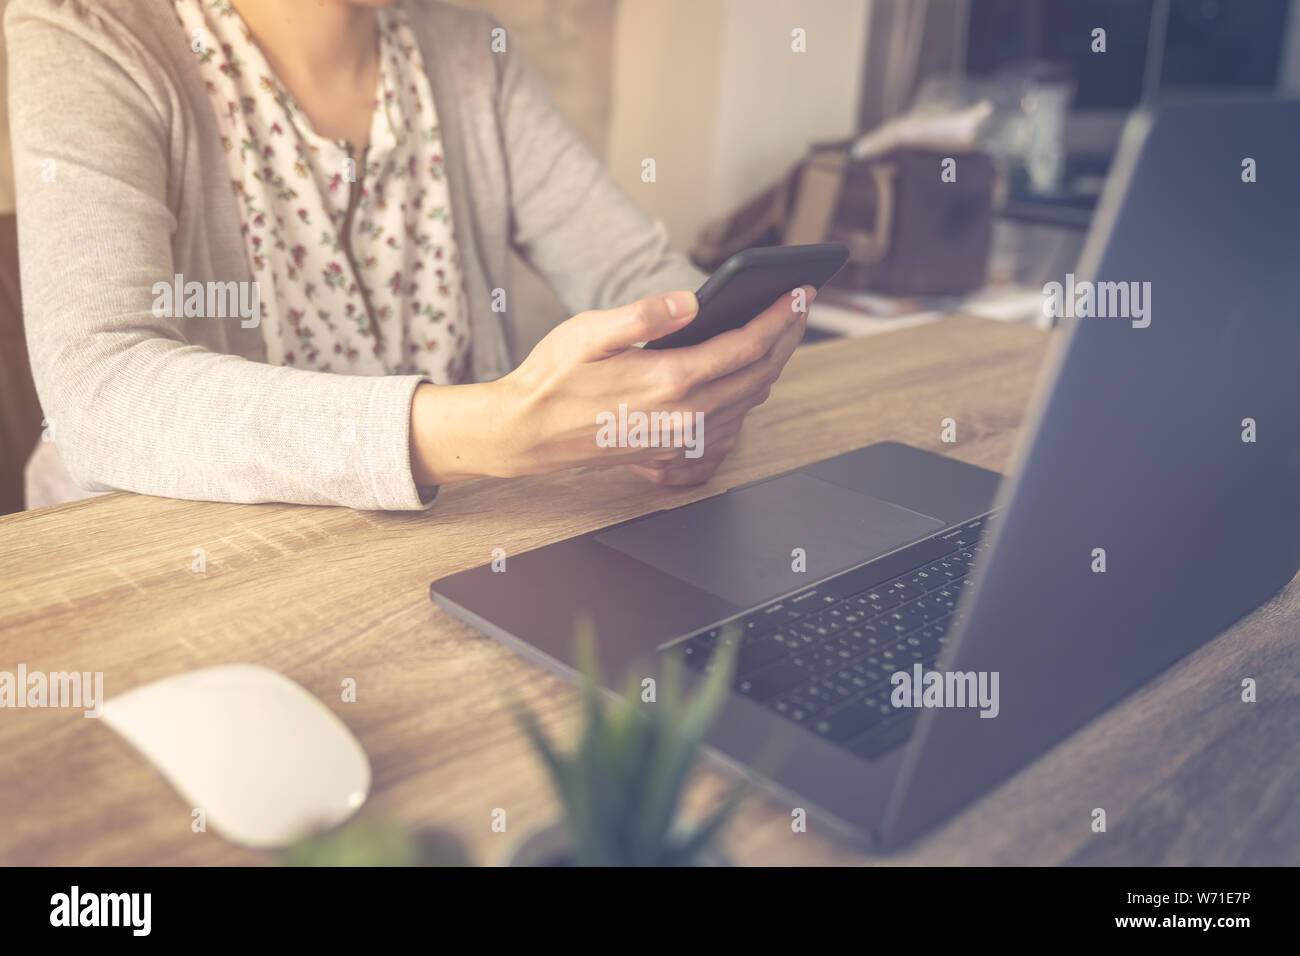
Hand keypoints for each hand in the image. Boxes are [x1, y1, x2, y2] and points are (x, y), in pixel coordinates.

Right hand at [409, 285, 811, 484]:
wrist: (528, 434)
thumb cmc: (553, 379)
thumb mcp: (589, 332)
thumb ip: (644, 315)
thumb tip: (690, 300)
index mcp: (670, 380)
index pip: (747, 346)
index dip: (780, 316)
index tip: (800, 291)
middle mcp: (685, 415)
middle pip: (760, 374)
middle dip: (787, 336)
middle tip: (801, 305)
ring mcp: (682, 438)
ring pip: (749, 401)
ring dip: (772, 366)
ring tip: (781, 332)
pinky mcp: (675, 450)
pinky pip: (730, 425)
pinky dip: (748, 396)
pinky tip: (746, 375)